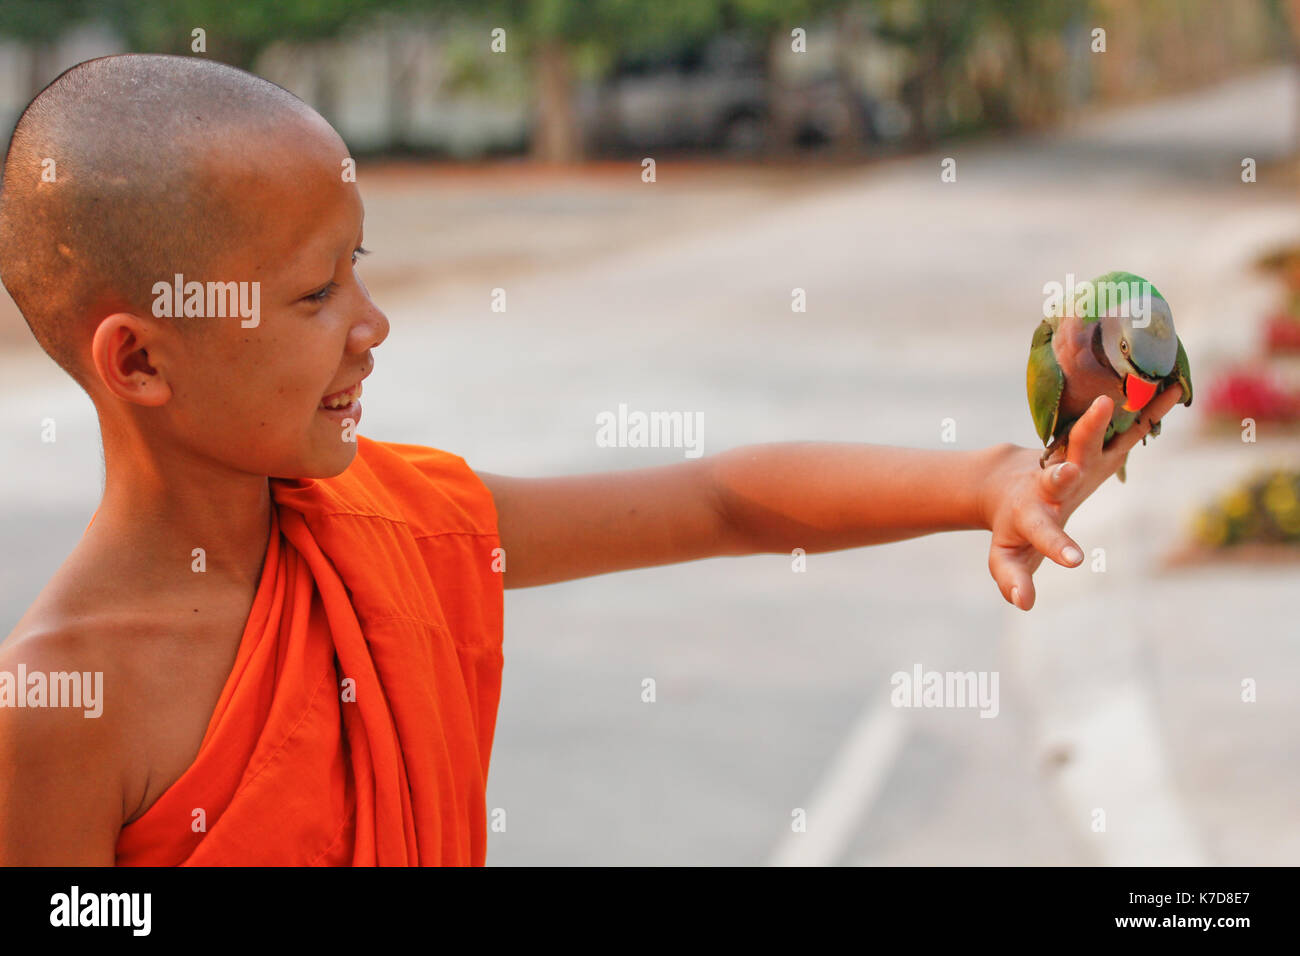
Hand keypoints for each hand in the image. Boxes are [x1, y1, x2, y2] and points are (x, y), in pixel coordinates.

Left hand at [978, 384, 1184, 610]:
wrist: (1007, 483)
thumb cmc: (1012, 528)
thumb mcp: (1007, 556)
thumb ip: (1012, 578)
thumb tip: (1022, 604)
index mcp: (1032, 513)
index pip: (1043, 532)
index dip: (1058, 546)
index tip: (1076, 562)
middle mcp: (1050, 484)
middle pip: (1056, 475)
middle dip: (1063, 471)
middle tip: (1070, 469)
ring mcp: (1073, 462)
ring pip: (1082, 441)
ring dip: (1095, 422)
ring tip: (1110, 400)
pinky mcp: (1097, 450)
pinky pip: (1123, 430)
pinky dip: (1145, 411)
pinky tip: (1168, 389)